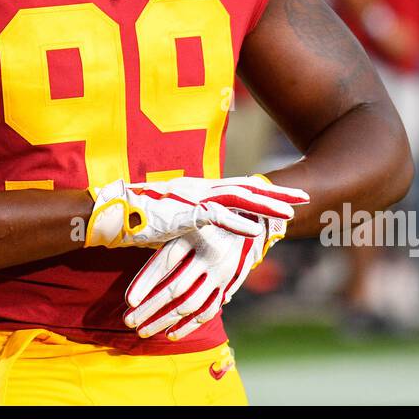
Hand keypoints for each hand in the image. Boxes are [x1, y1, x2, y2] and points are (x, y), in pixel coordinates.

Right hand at [84, 175, 306, 248]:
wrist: (113, 214)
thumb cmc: (141, 218)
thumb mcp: (176, 217)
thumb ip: (196, 218)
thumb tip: (211, 227)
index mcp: (200, 189)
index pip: (241, 186)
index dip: (267, 190)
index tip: (291, 194)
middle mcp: (200, 188)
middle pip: (247, 189)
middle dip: (277, 193)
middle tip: (306, 196)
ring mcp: (193, 199)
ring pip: (238, 200)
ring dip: (265, 207)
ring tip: (290, 214)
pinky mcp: (183, 213)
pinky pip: (216, 218)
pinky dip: (237, 225)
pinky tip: (256, 232)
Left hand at [123, 211, 295, 340]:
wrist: (251, 215)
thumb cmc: (205, 217)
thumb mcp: (187, 217)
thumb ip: (165, 236)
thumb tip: (138, 245)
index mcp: (194, 233)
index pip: (165, 262)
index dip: (146, 282)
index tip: (129, 300)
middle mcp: (209, 253)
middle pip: (175, 288)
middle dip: (150, 308)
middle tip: (129, 321)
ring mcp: (221, 271)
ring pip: (190, 303)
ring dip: (165, 320)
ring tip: (143, 330)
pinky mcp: (228, 282)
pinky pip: (208, 308)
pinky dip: (189, 324)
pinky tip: (171, 334)